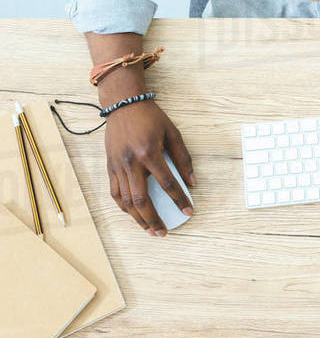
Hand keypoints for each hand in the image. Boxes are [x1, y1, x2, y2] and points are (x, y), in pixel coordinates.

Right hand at [104, 99, 194, 235]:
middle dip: (153, 220)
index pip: (167, 184)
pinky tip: (132, 214)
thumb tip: (192, 181)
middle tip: (163, 232)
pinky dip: (123, 207)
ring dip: (137, 219)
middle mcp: (131, 163)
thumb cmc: (150, 117)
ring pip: (125, 201)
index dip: (179, 200)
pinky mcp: (110, 167)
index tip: (188, 211)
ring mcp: (118, 166)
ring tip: (149, 229)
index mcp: (149, 153)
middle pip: (141, 200)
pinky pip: (115, 193)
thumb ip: (183, 158)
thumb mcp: (173, 132)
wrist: (123, 105)